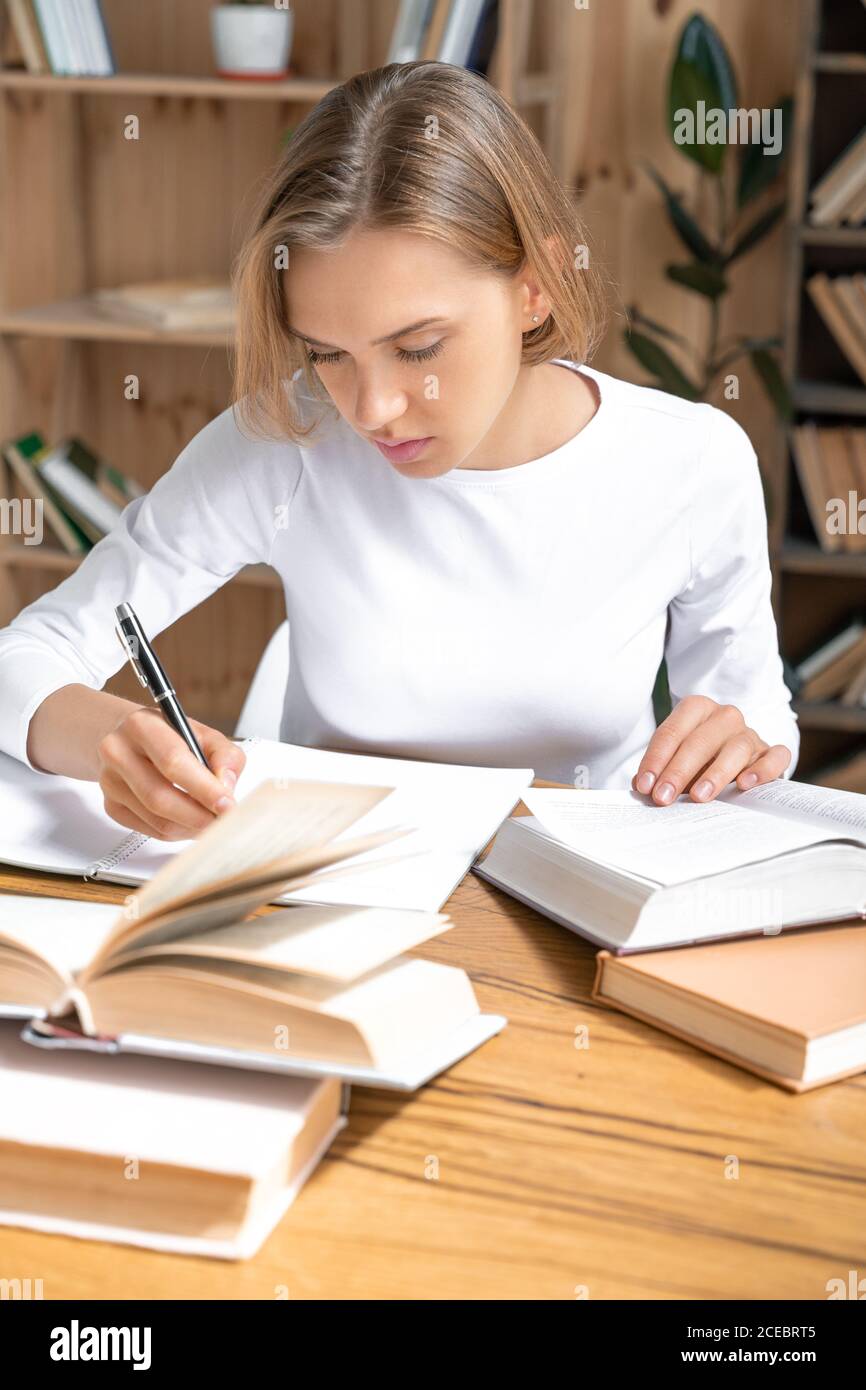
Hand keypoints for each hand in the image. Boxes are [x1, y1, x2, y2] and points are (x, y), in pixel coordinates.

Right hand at [96, 707, 246, 839]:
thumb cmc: (171, 736)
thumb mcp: (204, 733)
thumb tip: (225, 787)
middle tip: (223, 820)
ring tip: (211, 821)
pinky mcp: (112, 806)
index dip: (203, 788)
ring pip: (156, 819)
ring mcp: (110, 782)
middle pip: (159, 796)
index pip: (173, 761)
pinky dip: (177, 832)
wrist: (132, 739)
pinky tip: (190, 822)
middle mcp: (118, 752)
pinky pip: (150, 830)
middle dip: (198, 815)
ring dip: (190, 827)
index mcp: (141, 725)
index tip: (227, 804)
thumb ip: (224, 756)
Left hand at [632, 695, 791, 805]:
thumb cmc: (699, 758)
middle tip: (663, 797)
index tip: (644, 786)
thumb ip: (659, 770)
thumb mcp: (675, 759)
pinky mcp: (771, 752)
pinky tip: (745, 785)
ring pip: (735, 749)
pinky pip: (774, 757)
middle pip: (699, 742)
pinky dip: (761, 770)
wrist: (738, 757)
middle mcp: (724, 716)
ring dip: (715, 774)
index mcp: (696, 709)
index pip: (671, 732)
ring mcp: (750, 733)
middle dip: (678, 771)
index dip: (655, 760)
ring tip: (698, 796)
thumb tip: (641, 787)